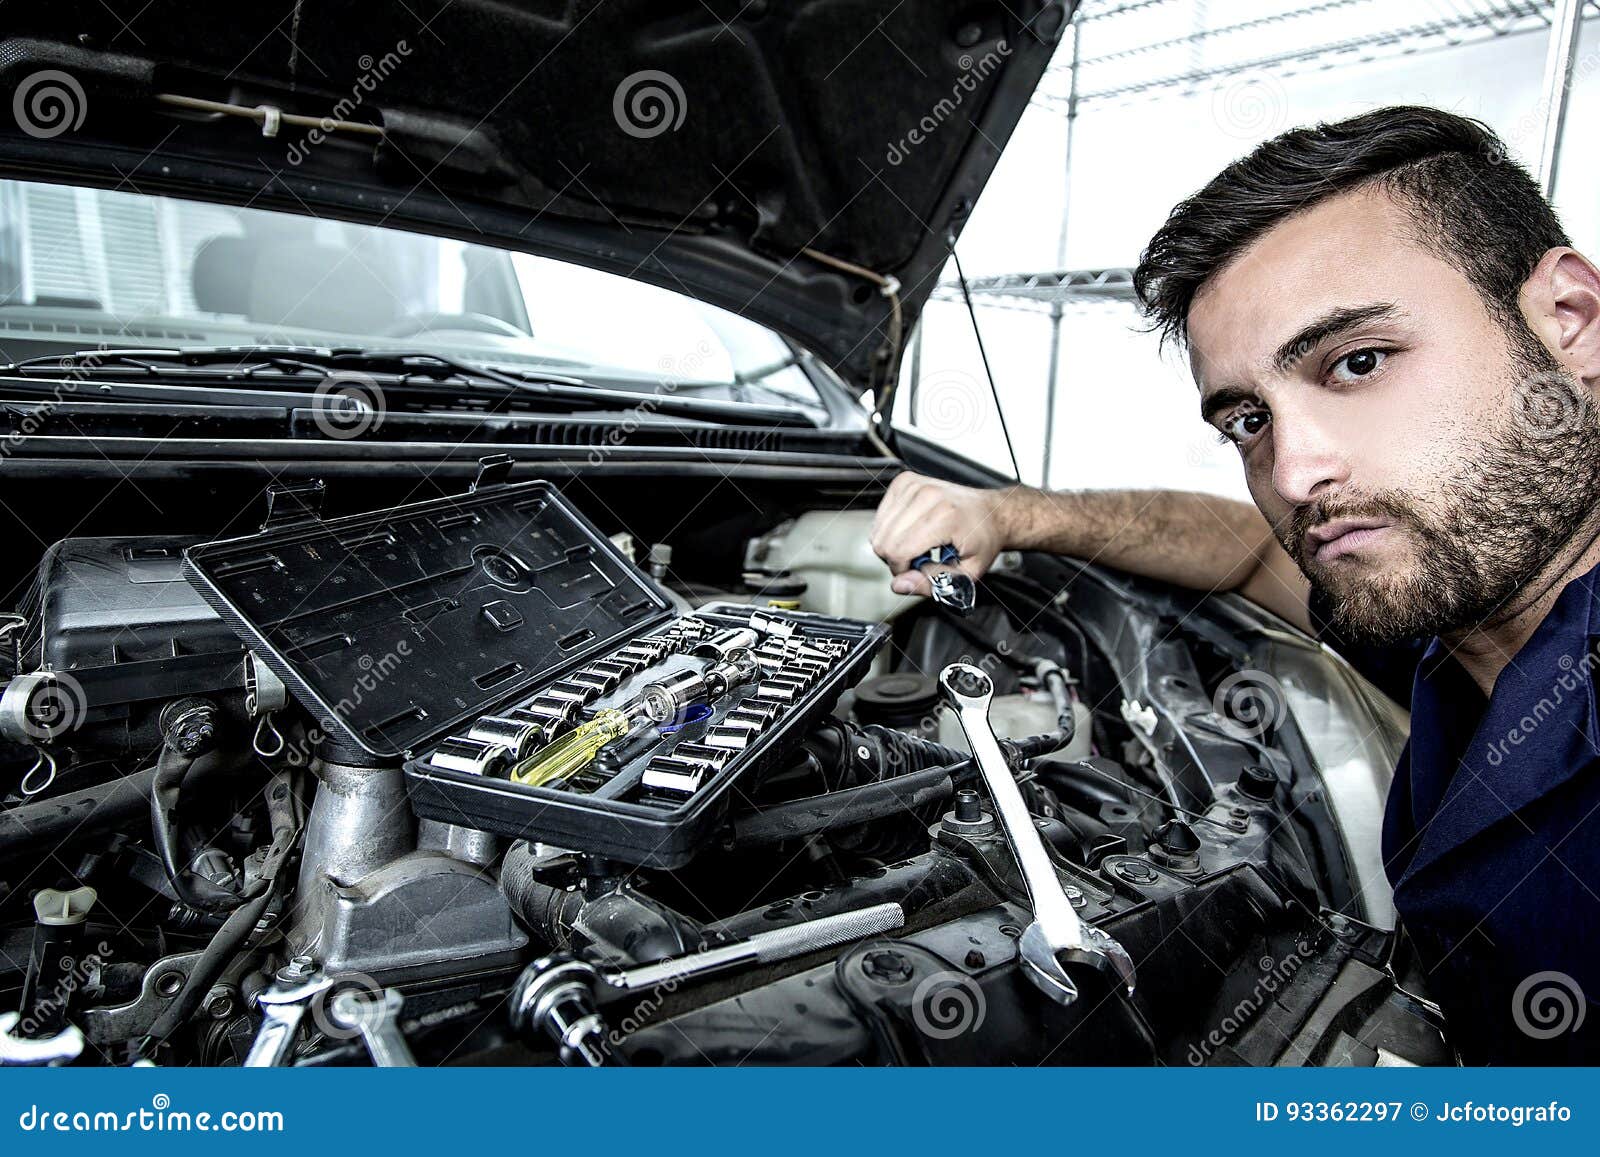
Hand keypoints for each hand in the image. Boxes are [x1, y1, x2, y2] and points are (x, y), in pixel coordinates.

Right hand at [869, 472, 1010, 596]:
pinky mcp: (905, 481)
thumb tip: (899, 584)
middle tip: (919, 560)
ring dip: (893, 544)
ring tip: (918, 545)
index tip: (917, 572)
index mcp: (945, 516)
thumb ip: (931, 583)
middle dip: (895, 559)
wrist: (990, 512)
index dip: (902, 570)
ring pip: (878, 530)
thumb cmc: (982, 540)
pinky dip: (891, 529)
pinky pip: (881, 516)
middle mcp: (927, 496)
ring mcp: (914, 485)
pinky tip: (912, 531)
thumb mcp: (967, 573)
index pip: (898, 551)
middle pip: (883, 541)